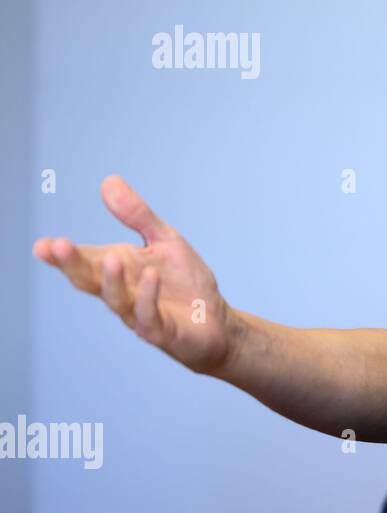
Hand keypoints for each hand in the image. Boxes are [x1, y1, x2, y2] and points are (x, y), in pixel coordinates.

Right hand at [32, 175, 236, 374]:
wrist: (218, 321)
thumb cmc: (186, 282)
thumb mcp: (165, 240)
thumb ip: (137, 215)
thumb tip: (108, 181)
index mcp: (119, 269)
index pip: (84, 261)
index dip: (61, 255)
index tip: (42, 245)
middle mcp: (123, 293)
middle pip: (89, 281)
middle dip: (72, 264)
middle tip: (56, 246)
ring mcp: (140, 314)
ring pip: (117, 300)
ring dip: (111, 280)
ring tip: (111, 258)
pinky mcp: (163, 331)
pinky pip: (150, 315)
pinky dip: (149, 295)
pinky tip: (151, 276)